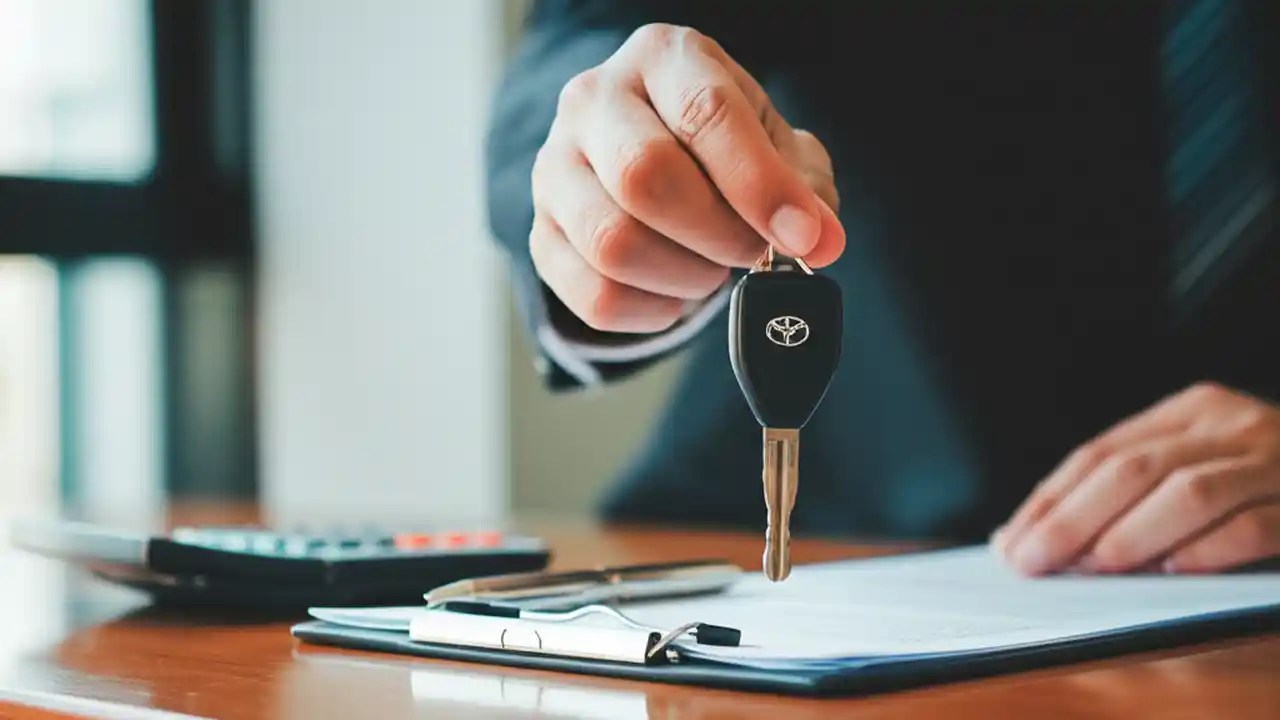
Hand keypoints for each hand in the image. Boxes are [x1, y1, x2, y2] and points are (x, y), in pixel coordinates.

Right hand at [529, 24, 844, 332]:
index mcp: (662, 58)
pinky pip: (594, 295)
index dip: (761, 186)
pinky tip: (676, 294)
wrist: (648, 153)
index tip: (804, 237)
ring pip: (612, 244)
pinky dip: (651, 312)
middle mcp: (594, 101)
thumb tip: (821, 241)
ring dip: (684, 276)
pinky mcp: (542, 232)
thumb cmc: (718, 145)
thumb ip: (804, 187)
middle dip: (717, 234)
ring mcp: (556, 167)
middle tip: (751, 252)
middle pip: (645, 177)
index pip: (707, 115)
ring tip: (712, 270)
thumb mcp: (772, 142)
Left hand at [994, 383, 1279, 574]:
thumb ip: (1139, 487)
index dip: (1051, 499)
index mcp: (1194, 411)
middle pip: (1131, 469)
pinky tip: (1176, 571)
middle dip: (1071, 519)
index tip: (1013, 541)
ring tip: (1093, 568)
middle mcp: (1232, 425)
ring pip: (1187, 492)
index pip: (1102, 453)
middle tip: (1033, 561)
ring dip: (1132, 535)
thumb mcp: (1205, 461)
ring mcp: (1276, 460)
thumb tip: (1040, 534)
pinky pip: (1255, 524)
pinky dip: (1209, 549)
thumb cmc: (1273, 476)